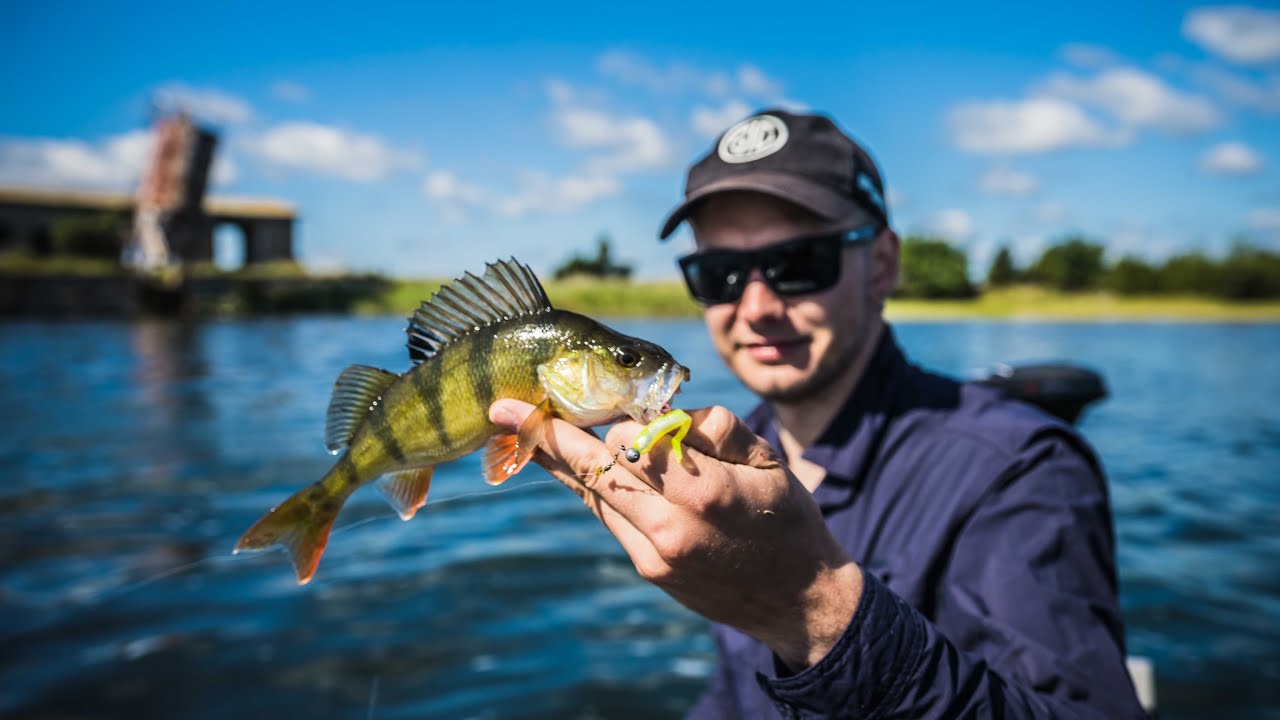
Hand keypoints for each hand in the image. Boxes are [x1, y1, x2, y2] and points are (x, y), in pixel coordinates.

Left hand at [489, 400, 863, 669]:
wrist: (797, 600)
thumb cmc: (790, 521)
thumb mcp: (770, 463)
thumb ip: (718, 430)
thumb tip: (667, 410)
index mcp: (705, 494)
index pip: (635, 440)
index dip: (618, 415)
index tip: (601, 397)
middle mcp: (670, 527)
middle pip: (596, 470)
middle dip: (549, 435)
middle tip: (504, 408)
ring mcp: (654, 554)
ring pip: (593, 494)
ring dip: (558, 460)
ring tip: (518, 429)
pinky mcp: (648, 568)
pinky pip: (608, 517)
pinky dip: (588, 487)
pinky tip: (565, 464)